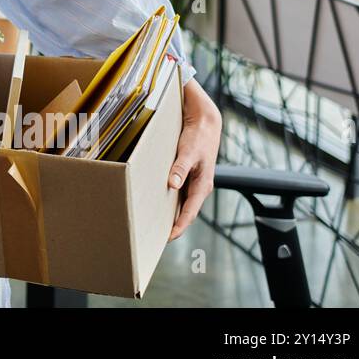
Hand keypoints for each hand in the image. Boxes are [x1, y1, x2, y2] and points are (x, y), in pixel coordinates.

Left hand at [168, 79, 221, 240]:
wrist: (205, 121)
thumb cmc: (198, 136)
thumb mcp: (189, 152)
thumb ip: (180, 168)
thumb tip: (172, 185)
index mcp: (202, 185)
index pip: (190, 212)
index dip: (179, 226)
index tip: (168, 237)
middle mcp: (198, 185)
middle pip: (185, 210)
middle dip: (173, 224)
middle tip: (155, 235)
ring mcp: (192, 180)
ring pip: (180, 201)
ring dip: (169, 211)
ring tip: (153, 221)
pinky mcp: (186, 173)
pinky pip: (177, 191)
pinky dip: (167, 197)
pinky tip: (154, 199)